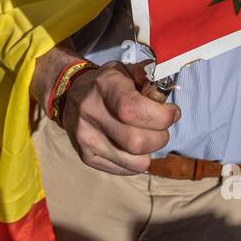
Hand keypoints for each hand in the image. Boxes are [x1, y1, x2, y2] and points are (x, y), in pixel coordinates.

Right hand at [59, 61, 178, 175]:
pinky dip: (137, 161)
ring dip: (150, 151)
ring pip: (136, 162)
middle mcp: (91, 113)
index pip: (135, 110)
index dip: (162, 116)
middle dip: (160, 136)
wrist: (69, 94)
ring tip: (147, 136)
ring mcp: (87, 138)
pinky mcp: (86, 156)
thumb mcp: (126, 71)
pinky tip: (133, 146)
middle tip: (161, 127)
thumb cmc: (107, 84)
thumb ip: (150, 78)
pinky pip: (126, 170)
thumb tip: (167, 94)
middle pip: (138, 142)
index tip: (171, 112)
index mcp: (105, 86)